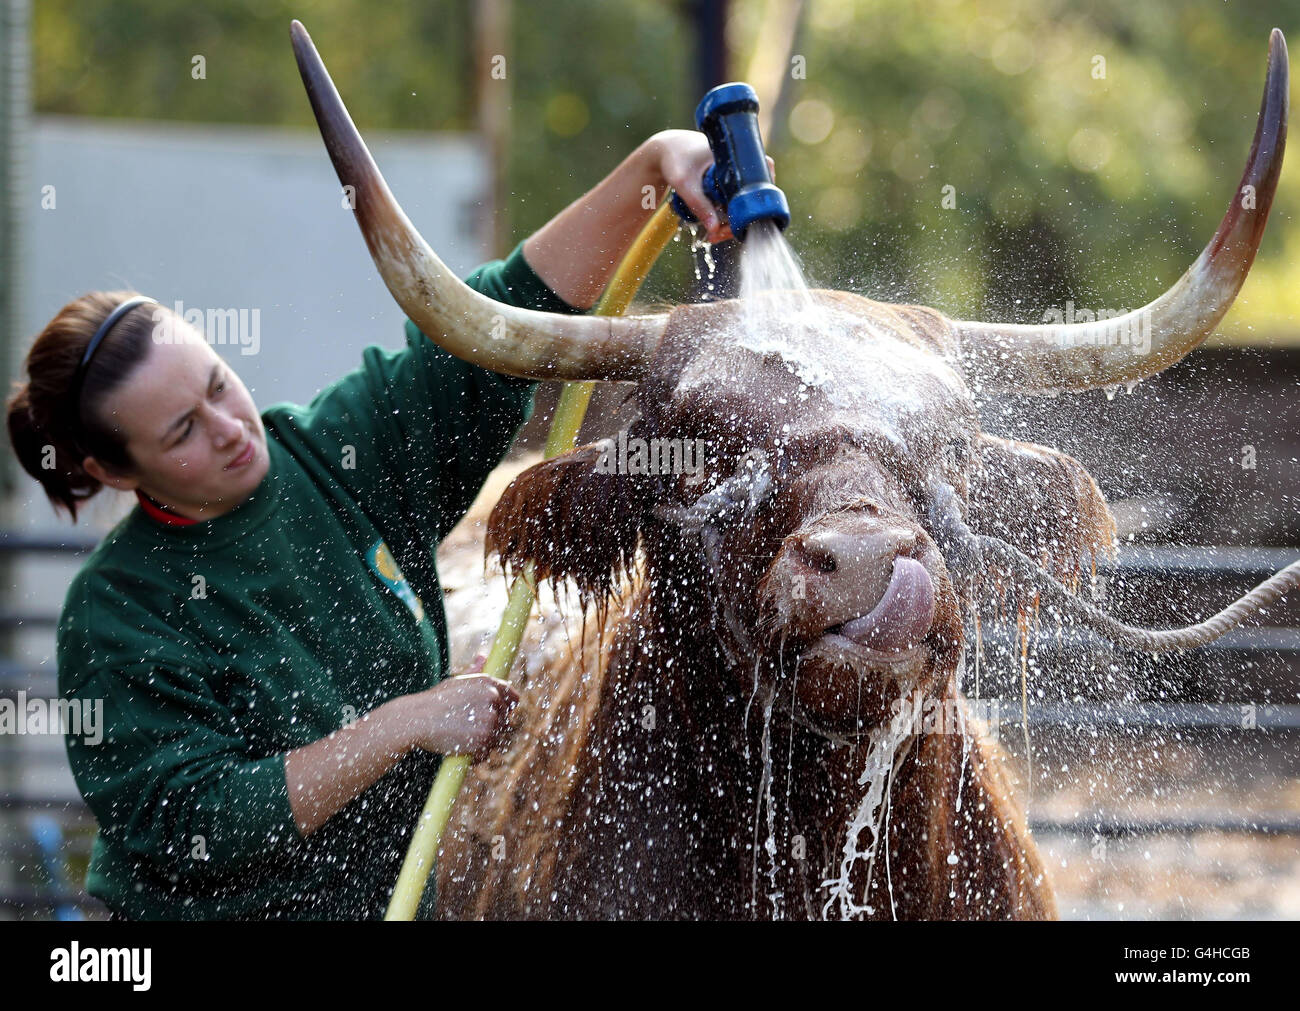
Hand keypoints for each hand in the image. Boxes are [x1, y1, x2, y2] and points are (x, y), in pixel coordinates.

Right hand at [395, 655, 518, 761]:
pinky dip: (476, 756)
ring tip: (462, 739)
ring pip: (496, 738)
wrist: (416, 720)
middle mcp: (492, 699)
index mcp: (488, 683)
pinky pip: (486, 752)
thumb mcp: (456, 682)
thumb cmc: (434, 701)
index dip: (505, 708)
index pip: (512, 697)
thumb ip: (474, 671)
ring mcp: (489, 719)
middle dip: (491, 727)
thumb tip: (483, 657)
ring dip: (483, 743)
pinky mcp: (483, 739)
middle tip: (468, 730)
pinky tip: (462, 750)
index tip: (496, 715)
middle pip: (505, 720)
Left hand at [647, 129, 775, 243]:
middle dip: (738, 222)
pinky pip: (734, 204)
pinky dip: (727, 218)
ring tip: (712, 236)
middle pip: (752, 199)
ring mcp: (736, 175)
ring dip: (732, 223)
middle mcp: (742, 164)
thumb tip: (715, 229)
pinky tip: (714, 230)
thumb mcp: (685, 183)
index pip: (763, 180)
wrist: (664, 150)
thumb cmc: (674, 160)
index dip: (757, 205)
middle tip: (716, 236)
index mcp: (739, 155)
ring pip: (742, 205)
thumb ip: (699, 204)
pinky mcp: (728, 184)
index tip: (740, 224)